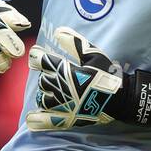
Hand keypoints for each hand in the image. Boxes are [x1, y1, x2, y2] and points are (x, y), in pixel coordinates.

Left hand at [26, 27, 150, 130]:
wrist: (118, 98)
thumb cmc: (106, 74)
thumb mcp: (93, 55)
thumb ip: (74, 42)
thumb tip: (57, 31)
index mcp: (65, 70)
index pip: (42, 61)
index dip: (37, 58)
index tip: (36, 57)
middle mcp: (59, 87)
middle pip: (42, 80)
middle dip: (46, 78)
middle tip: (57, 78)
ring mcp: (61, 104)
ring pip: (42, 98)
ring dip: (44, 95)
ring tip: (51, 94)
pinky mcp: (65, 118)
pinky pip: (46, 120)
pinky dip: (38, 120)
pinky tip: (32, 119)